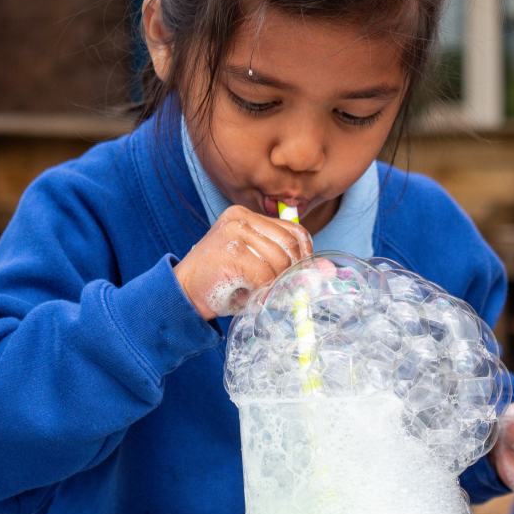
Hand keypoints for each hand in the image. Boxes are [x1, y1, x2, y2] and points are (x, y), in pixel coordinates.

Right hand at [174, 205, 311, 318]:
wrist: (182, 295)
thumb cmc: (224, 284)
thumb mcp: (261, 272)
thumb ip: (291, 267)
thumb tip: (330, 271)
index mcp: (248, 216)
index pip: (294, 231)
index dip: (305, 256)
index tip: (302, 277)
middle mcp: (241, 217)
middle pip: (290, 244)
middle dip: (294, 273)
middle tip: (286, 293)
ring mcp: (235, 231)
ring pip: (279, 260)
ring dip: (276, 285)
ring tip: (261, 295)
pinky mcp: (231, 251)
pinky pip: (264, 275)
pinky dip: (264, 291)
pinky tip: (251, 297)